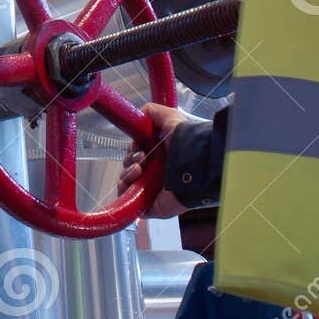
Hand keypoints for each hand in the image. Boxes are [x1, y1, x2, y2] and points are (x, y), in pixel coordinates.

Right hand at [117, 102, 197, 218]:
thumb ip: (153, 112)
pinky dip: (123, 190)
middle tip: (141, 159)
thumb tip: (141, 112)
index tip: (138, 146)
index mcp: (160, 157)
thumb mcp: (170, 118)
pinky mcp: (149, 206)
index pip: (136, 155)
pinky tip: (130, 181)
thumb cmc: (185, 143)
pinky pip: (127, 199)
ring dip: (127, 173)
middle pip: (129, 168)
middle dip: (129, 161)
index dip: (133, 150)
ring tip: (138, 169)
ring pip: (126, 182)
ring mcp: (151, 191)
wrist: (195, 165)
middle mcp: (155, 174)